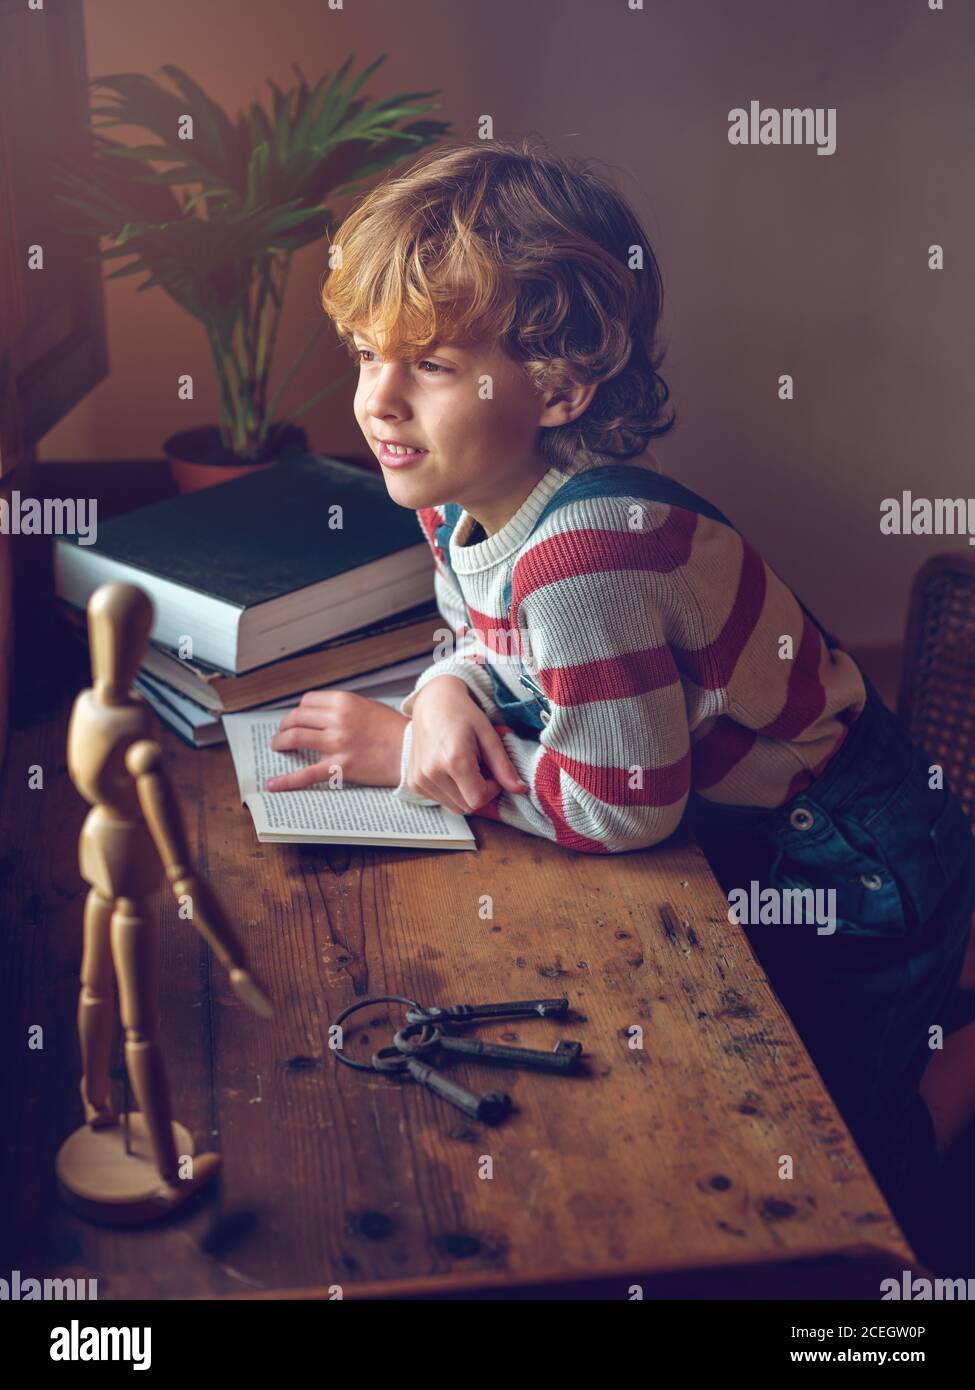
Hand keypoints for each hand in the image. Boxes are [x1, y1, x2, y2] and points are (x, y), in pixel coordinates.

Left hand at [264, 690, 407, 791]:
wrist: (411, 751)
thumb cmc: (392, 730)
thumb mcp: (367, 706)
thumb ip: (343, 708)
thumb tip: (320, 714)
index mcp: (344, 701)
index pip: (307, 701)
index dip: (299, 711)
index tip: (297, 718)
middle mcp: (338, 719)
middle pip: (296, 718)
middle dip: (285, 725)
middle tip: (282, 733)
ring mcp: (337, 743)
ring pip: (295, 737)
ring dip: (280, 742)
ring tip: (278, 746)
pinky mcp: (340, 766)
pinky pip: (306, 774)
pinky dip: (286, 780)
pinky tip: (272, 784)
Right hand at [407, 676, 529, 814]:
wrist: (433, 702)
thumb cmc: (463, 715)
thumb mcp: (488, 736)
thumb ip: (503, 766)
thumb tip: (521, 789)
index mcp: (453, 760)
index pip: (478, 799)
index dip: (492, 790)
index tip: (493, 771)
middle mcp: (432, 773)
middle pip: (466, 806)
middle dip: (480, 792)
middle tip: (481, 767)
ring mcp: (419, 779)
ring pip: (454, 806)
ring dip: (465, 793)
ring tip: (466, 767)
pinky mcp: (413, 782)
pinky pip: (440, 800)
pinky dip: (451, 791)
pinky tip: (451, 769)